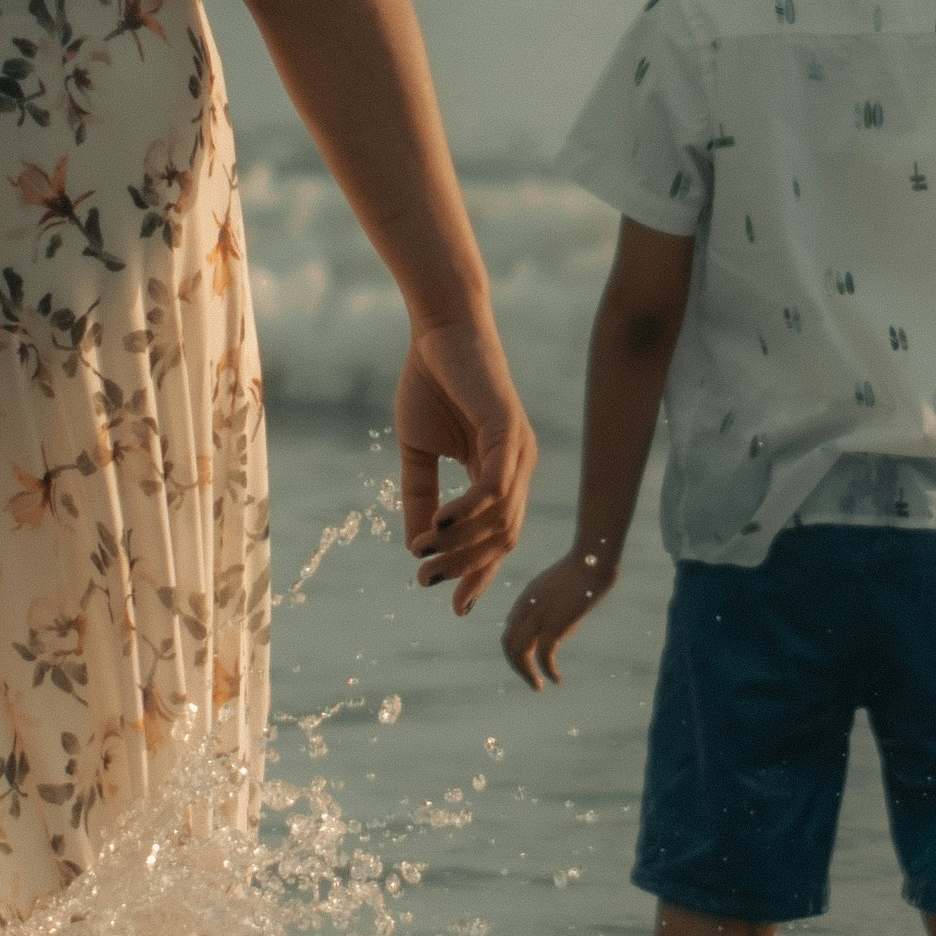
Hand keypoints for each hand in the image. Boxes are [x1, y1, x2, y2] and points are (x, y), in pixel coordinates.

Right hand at [397, 312, 534, 611]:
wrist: (438, 329)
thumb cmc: (431, 382)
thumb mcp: (418, 451)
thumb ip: (420, 497)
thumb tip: (416, 546)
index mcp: (502, 473)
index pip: (499, 537)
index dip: (478, 574)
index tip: (453, 606)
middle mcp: (519, 467)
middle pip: (503, 538)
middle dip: (466, 567)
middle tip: (427, 583)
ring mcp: (519, 450)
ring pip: (502, 519)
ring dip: (463, 546)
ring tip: (426, 557)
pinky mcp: (508, 430)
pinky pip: (495, 485)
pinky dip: (470, 511)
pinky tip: (442, 526)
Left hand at [500, 542, 615, 691]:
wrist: (592, 562)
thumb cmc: (582, 571)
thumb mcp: (559, 588)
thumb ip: (552, 607)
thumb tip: (559, 628)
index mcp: (525, 599)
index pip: (510, 630)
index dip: (516, 650)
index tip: (531, 661)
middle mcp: (526, 609)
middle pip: (508, 644)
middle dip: (516, 665)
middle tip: (531, 680)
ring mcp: (538, 617)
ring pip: (520, 653)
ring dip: (527, 674)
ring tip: (539, 686)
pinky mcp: (554, 625)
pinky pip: (544, 656)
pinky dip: (548, 671)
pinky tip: (557, 679)